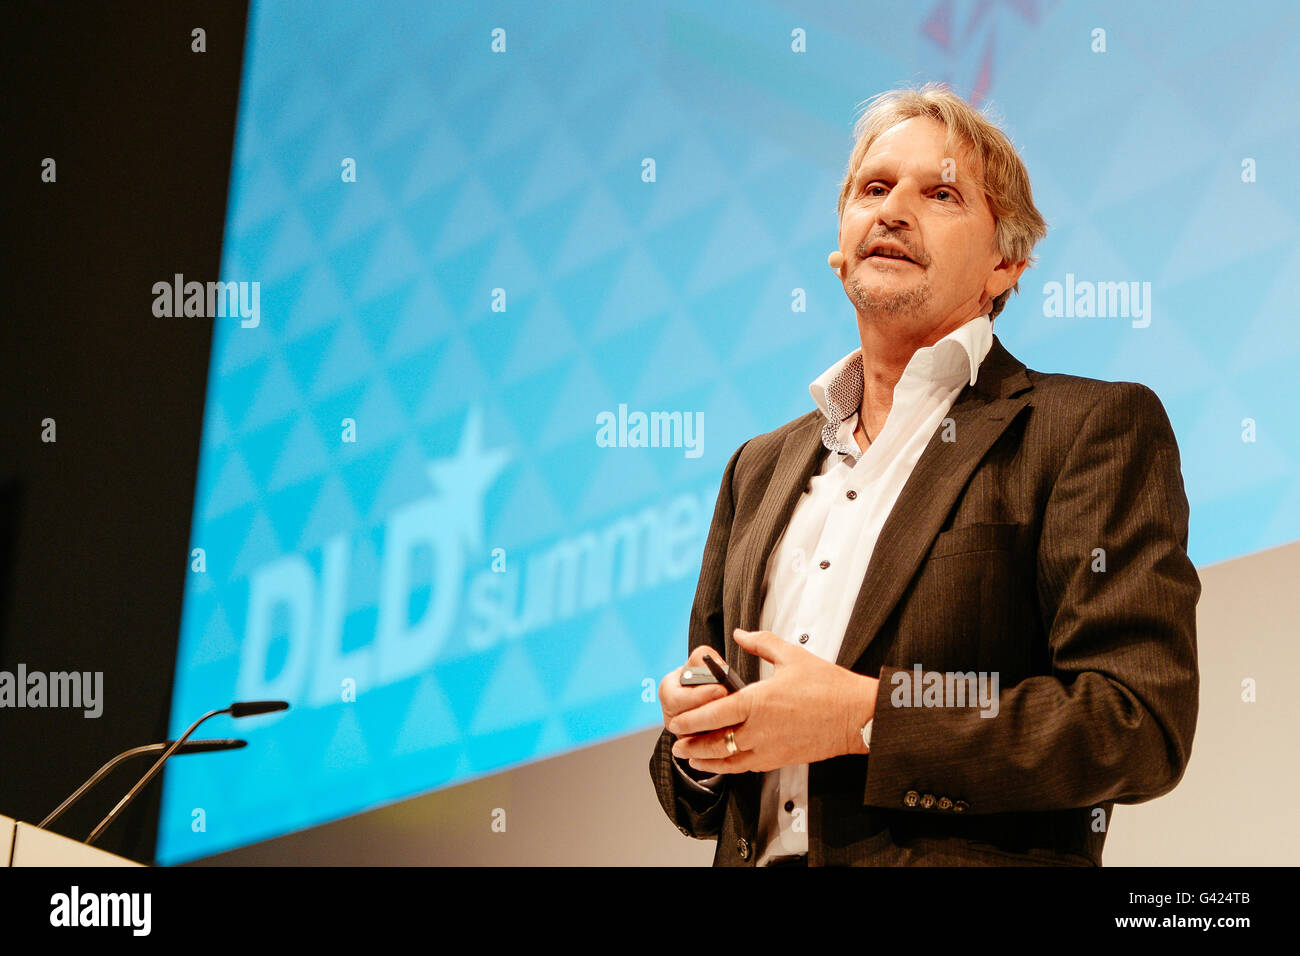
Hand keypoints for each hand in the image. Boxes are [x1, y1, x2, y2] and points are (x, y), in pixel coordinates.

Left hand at [667, 628, 877, 773]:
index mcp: (759, 701)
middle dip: (691, 743)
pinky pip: (748, 767)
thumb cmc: (830, 687)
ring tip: (690, 757)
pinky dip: (730, 766)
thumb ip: (761, 644)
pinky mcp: (781, 759)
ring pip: (728, 760)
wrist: (858, 716)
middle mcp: (760, 729)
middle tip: (676, 740)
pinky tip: (722, 763)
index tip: (677, 721)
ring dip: (706, 759)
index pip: (714, 713)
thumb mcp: (792, 655)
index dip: (691, 719)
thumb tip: (741, 634)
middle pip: (715, 741)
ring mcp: (770, 748)